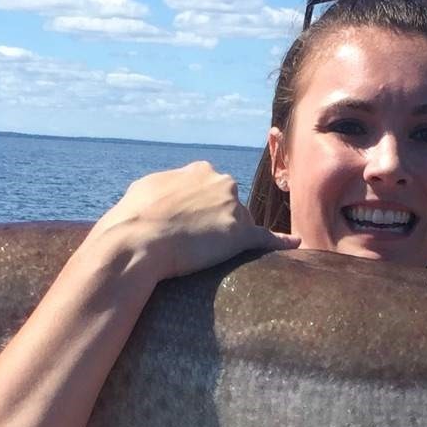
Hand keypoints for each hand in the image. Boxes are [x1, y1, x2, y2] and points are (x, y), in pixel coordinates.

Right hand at [92, 162, 295, 283]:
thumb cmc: (134, 216)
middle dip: (220, 221)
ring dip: (230, 238)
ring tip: (203, 256)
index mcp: (200, 170)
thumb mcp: (147, 188)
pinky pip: (266, 238)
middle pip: (232, 204)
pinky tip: (293, 245)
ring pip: (243, 224)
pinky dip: (280, 242)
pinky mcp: (240, 235)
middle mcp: (222, 183)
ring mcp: (234, 208)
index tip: (192, 221)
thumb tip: (164, 194)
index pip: (214, 187)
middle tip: (195, 242)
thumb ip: (166, 186)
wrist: (137, 239)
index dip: (204, 207)